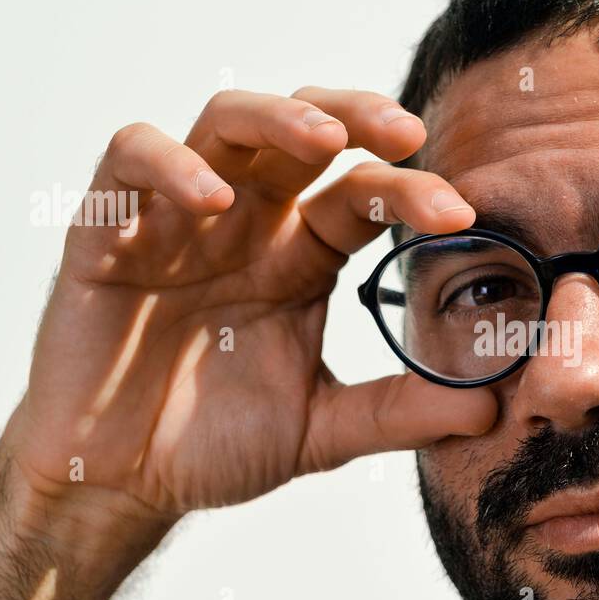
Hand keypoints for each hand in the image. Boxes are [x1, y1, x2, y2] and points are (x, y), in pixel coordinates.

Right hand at [9, 87, 496, 528]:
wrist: (120, 484)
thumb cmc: (213, 445)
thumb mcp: (320, 431)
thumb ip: (398, 413)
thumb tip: (492, 406)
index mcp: (300, 257)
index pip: (361, 196)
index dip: (410, 192)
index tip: (459, 214)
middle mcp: (246, 223)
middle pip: (303, 129)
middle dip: (356, 116)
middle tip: (407, 135)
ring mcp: (177, 220)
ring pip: (225, 122)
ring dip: (276, 116)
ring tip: (322, 138)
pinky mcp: (106, 233)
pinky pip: (129, 160)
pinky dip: (168, 163)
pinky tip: (211, 197)